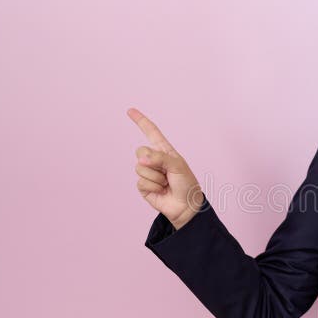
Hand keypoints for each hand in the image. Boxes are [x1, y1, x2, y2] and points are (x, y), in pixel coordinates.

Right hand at [128, 108, 203, 229]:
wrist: (186, 206)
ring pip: (140, 167)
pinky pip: (141, 181)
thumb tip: (141, 160)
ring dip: (156, 177)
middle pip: (140, 151)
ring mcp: (148, 173)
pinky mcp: (143, 186)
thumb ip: (160, 158)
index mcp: (165, 151)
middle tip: (167, 173)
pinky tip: (161, 191)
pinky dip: (153, 187)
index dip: (141, 121)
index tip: (130, 111)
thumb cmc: (186, 184)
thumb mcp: (178, 166)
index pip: (151, 132)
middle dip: (154, 161)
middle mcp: (154, 160)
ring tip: (166, 183)